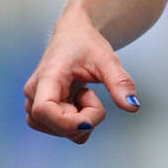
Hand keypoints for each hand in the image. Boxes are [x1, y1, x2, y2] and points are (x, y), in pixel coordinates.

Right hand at [23, 18, 139, 144]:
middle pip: (57, 126)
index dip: (67, 122)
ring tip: (83, 93)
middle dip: (85, 118)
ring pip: (62, 132)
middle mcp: (34, 93)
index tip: (89, 118)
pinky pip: (63, 131)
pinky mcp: (42, 112)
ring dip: (81, 120)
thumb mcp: (107, 59)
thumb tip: (133, 106)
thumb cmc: (86, 44)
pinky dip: (78, 123)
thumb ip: (120, 82)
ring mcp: (35, 104)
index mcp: (47, 77)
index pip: (43, 110)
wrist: (73, 36)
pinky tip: (79, 101)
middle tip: (91, 93)